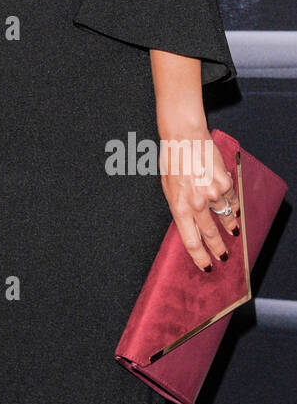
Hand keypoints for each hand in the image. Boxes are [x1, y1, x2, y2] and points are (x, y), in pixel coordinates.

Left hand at [159, 126, 239, 270]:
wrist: (183, 137)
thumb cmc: (172, 161)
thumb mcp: (168, 188)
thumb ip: (180, 207)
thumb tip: (191, 225)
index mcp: (179, 206)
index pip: (191, 240)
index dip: (199, 257)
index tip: (206, 266)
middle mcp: (197, 202)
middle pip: (211, 234)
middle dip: (218, 248)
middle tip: (223, 256)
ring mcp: (213, 193)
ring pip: (225, 218)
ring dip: (230, 227)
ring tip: (232, 234)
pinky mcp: (225, 182)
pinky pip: (232, 200)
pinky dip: (234, 207)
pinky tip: (235, 212)